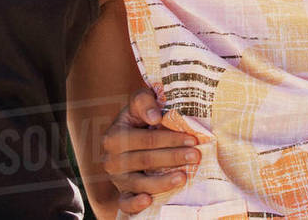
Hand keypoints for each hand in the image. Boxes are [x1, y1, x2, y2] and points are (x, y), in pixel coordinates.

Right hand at [103, 88, 199, 214]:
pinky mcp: (122, 193)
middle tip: (195, 156)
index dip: (169, 139)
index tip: (192, 139)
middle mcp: (112, 159)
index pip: (146, 139)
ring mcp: (117, 178)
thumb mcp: (140, 103)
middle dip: (173, 158)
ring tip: (183, 177)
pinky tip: (149, 201)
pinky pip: (125, 203)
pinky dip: (135, 204)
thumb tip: (155, 116)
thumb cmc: (140, 117)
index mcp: (115, 136)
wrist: (131, 135)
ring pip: (138, 183)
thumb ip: (144, 101)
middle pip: (145, 160)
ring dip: (162, 182)